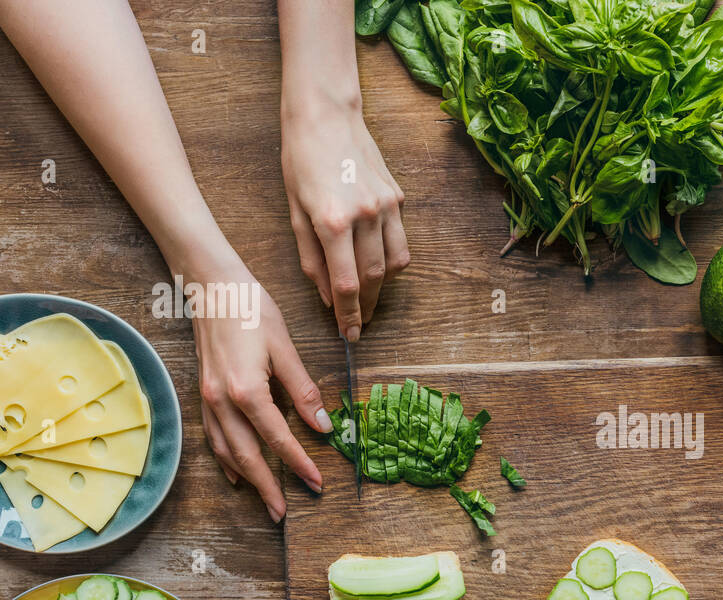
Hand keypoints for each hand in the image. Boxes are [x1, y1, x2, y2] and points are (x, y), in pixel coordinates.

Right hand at [188, 255, 331, 520]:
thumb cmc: (252, 310)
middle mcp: (222, 400)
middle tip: (283, 513)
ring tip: (264, 501)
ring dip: (246, 478)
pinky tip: (235, 473)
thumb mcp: (286, 348)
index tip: (317, 483)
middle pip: (246, 455)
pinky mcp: (203, 393)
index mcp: (247, 390)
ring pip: (226, 450)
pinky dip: (224, 458)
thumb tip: (322, 425)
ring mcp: (208, 399)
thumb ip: (303, 390)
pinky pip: (212, 436)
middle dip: (267, 487)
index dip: (299, 463)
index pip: (278, 438)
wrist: (213, 286)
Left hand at [281, 99, 408, 340]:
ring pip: (394, 264)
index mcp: (332, 221)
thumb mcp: (295, 212)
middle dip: (365, 307)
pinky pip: (400, 241)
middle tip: (359, 325)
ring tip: (368, 298)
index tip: (349, 335)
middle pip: (373, 279)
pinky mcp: (398, 198)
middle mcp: (365, 216)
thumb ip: (312, 259)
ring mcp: (386, 206)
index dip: (348, 315)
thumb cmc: (300, 161)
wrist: (325, 115)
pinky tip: (376, 265)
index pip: (345, 284)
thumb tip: (327, 296)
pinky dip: (391, 261)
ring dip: (382, 287)